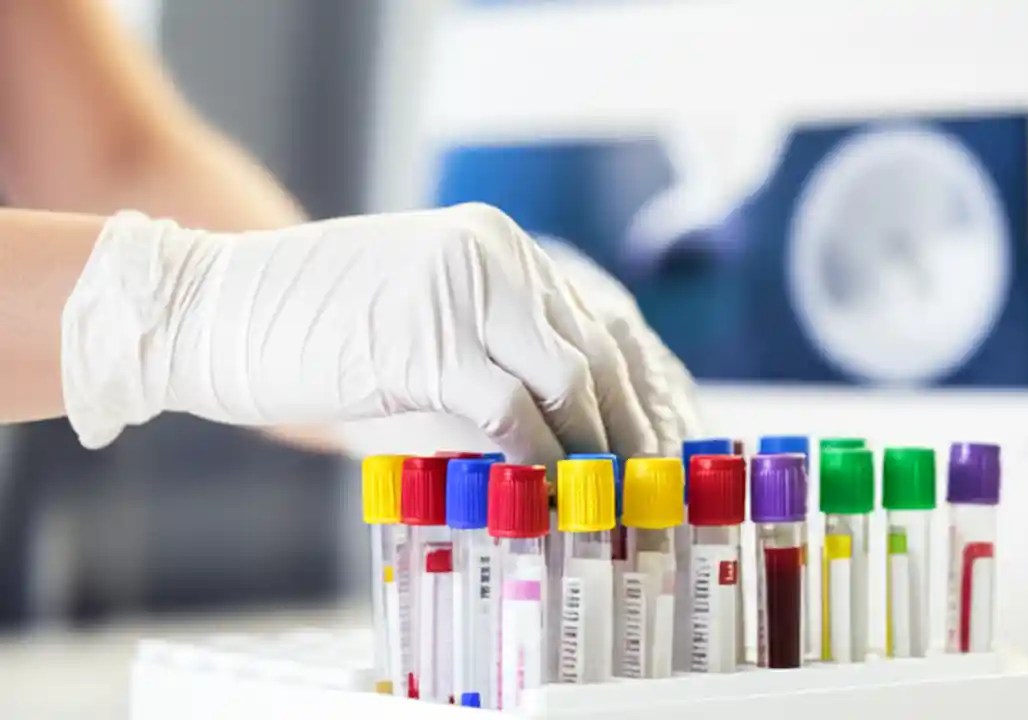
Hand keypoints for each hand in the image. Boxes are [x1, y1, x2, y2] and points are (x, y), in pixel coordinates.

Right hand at [61, 203, 692, 464]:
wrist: (212, 307)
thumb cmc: (313, 319)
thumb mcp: (427, 311)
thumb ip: (496, 341)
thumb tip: (568, 412)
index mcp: (497, 246)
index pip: (596, 318)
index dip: (636, 385)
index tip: (656, 437)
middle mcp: (493, 256)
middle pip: (597, 350)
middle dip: (629, 423)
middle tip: (644, 479)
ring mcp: (462, 295)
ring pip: (570, 378)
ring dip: (593, 445)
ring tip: (604, 494)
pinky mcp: (428, 345)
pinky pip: (512, 412)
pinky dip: (537, 456)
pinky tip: (541, 487)